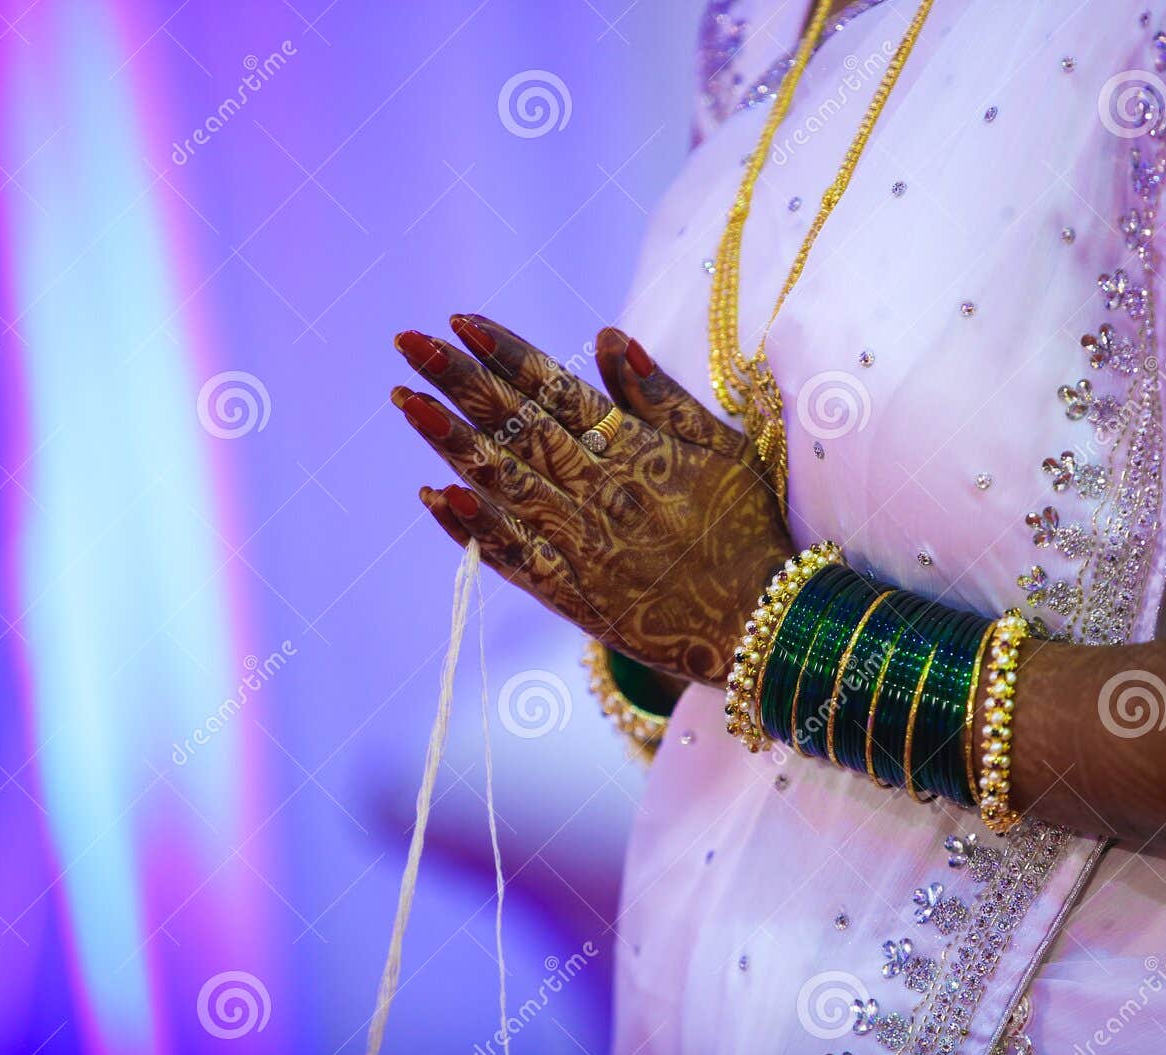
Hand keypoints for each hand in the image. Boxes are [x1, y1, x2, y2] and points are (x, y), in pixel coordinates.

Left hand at [389, 315, 793, 685]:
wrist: (760, 622)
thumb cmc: (745, 529)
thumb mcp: (722, 450)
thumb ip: (663, 396)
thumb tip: (609, 336)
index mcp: (635, 448)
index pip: (558, 390)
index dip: (507, 354)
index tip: (460, 321)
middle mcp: (601, 489)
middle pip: (519, 426)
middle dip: (460, 381)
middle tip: (409, 342)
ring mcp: (582, 542)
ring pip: (506, 481)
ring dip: (451, 440)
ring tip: (405, 401)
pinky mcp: (572, 594)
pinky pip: (512, 556)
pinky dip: (473, 527)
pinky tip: (435, 495)